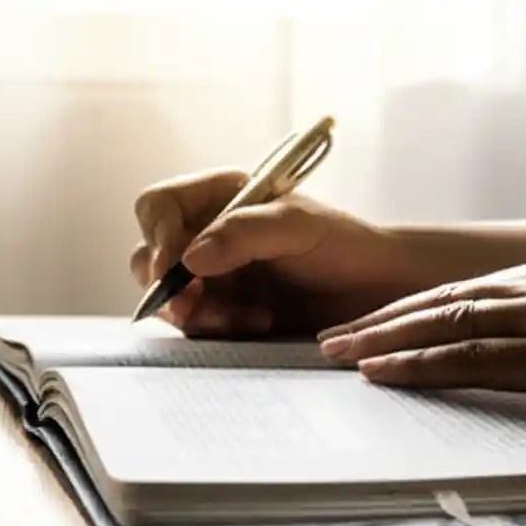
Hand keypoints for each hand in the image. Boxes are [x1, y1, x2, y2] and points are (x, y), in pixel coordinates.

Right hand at [130, 169, 410, 336]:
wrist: (375, 293)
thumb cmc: (345, 246)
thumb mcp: (299, 228)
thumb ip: (244, 233)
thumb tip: (190, 258)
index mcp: (219, 197)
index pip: (158, 206)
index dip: (157, 233)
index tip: (175, 266)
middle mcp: (206, 233)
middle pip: (149, 255)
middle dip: (169, 284)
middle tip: (195, 305)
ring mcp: (211, 276)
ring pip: (168, 297)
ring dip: (197, 312)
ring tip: (247, 317)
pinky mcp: (221, 312)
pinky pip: (194, 325)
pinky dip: (216, 328)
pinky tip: (258, 323)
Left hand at [318, 250, 525, 448]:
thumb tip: (512, 358)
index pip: (463, 289)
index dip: (409, 308)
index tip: (368, 323)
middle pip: (441, 298)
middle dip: (380, 320)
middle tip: (329, 338)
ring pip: (446, 322)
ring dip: (383, 341)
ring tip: (336, 357)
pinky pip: (472, 358)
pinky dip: (419, 365)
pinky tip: (382, 374)